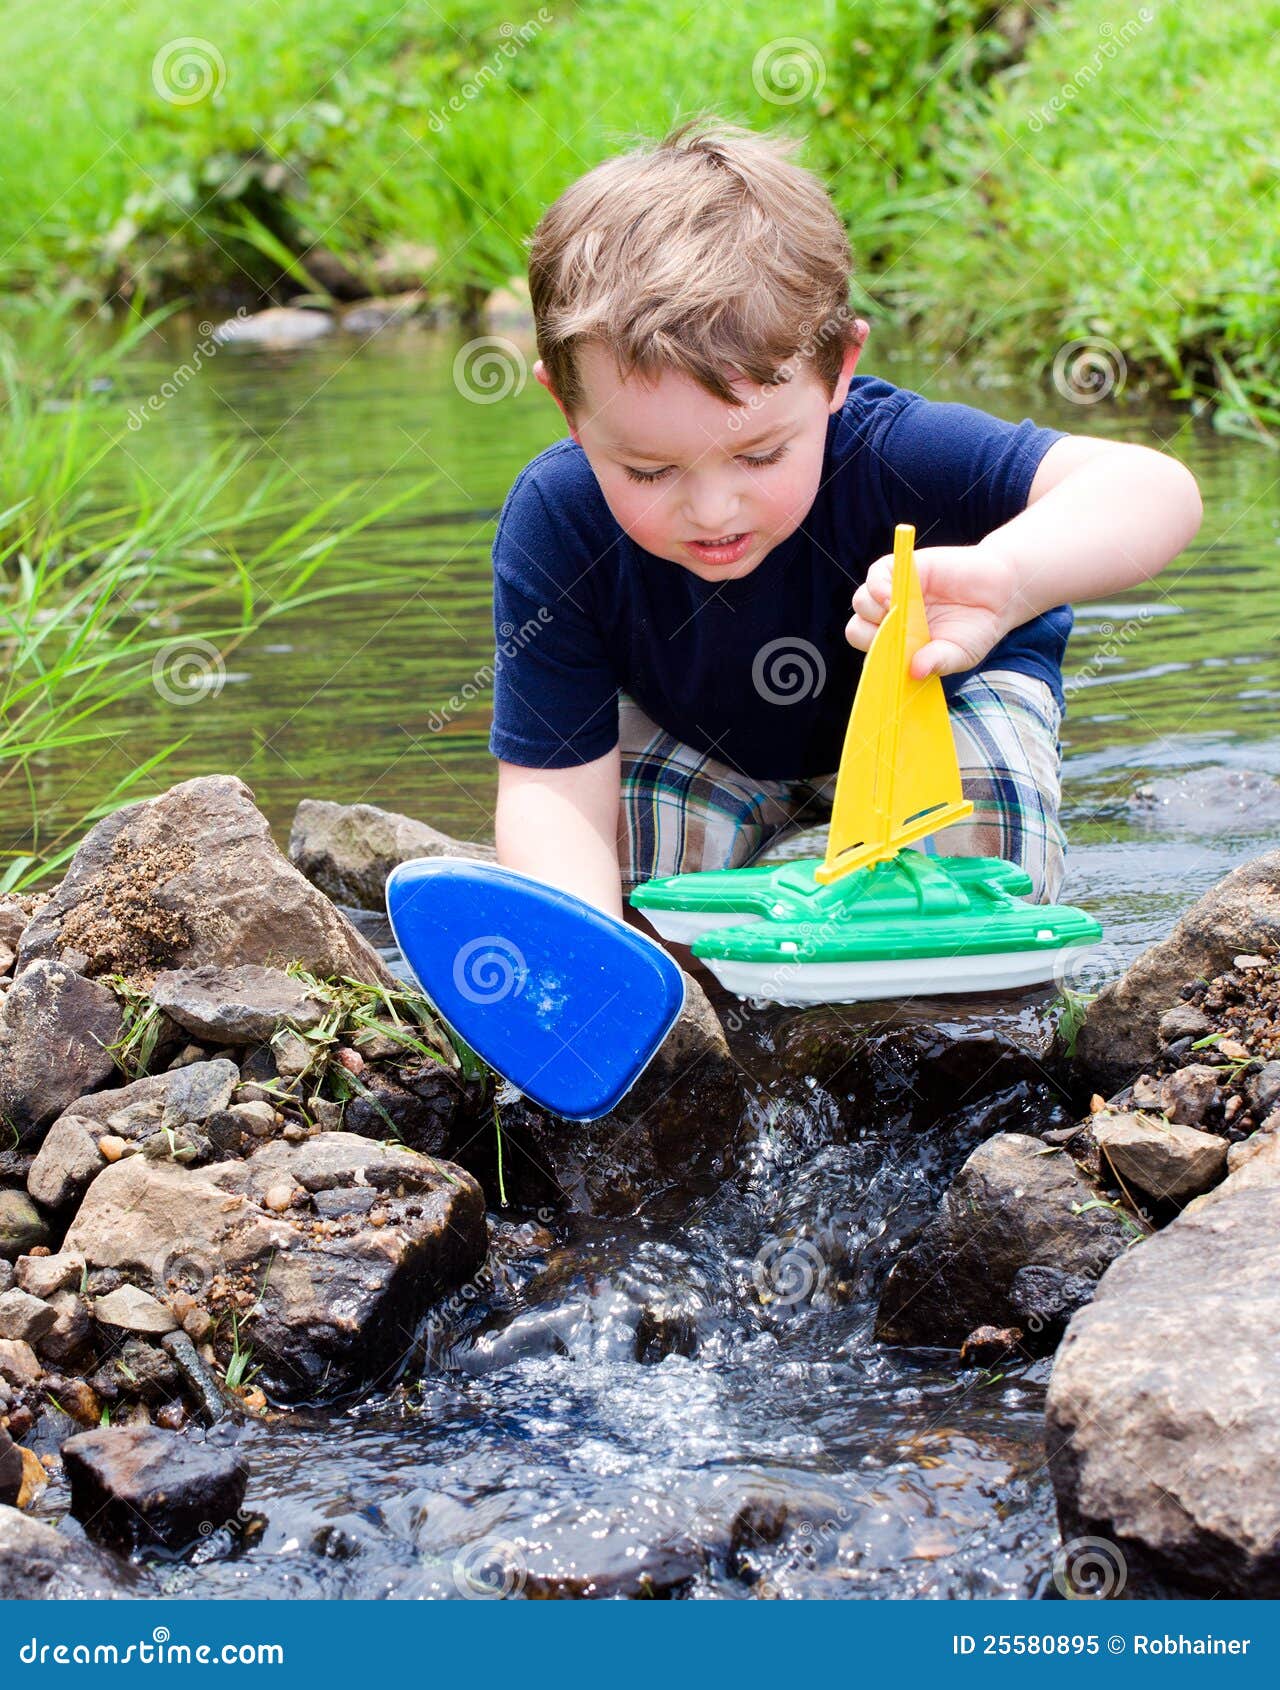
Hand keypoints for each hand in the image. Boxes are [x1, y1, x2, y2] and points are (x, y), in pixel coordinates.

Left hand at [845, 542, 1018, 678]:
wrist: (1001, 592)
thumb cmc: (976, 628)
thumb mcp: (960, 653)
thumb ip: (937, 661)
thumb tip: (914, 672)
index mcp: (899, 645)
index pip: (872, 654)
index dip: (875, 659)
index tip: (889, 664)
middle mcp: (891, 620)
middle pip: (858, 629)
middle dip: (870, 637)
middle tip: (894, 638)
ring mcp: (895, 594)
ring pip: (862, 602)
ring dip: (872, 613)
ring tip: (897, 616)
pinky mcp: (903, 568)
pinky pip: (876, 575)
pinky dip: (878, 586)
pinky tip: (892, 597)